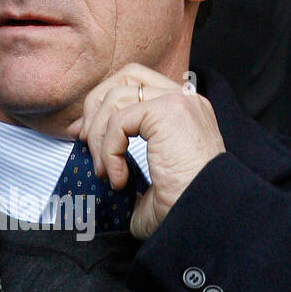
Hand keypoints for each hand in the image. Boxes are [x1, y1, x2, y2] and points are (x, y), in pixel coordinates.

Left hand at [78, 65, 224, 239]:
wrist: (207, 215)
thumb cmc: (185, 207)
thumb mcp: (151, 183)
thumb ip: (129, 165)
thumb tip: (100, 164)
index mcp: (184, 112)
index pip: (137, 85)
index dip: (104, 105)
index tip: (84, 136)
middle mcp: (184, 100)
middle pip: (125, 76)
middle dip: (96, 108)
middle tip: (83, 142)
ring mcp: (177, 102)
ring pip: (116, 96)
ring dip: (99, 135)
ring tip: (105, 170)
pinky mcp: (167, 111)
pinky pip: (120, 120)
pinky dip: (109, 149)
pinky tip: (118, 176)